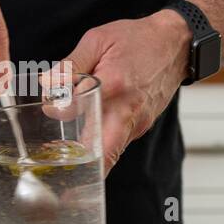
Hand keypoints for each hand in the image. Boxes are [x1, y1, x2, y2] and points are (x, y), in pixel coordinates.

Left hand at [60, 11, 190, 175]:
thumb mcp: (97, 41)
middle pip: (106, 155)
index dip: (60, 120)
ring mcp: (138, 122)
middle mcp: (129, 111)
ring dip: (90, 159)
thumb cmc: (137, 39)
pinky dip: (101, 145)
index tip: (47, 119)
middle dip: (84, 173)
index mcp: (114, 87)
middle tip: (62, 184)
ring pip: (111, 151)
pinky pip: (117, 140)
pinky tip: (81, 140)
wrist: (177, 44)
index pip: (81, 114)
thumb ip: (70, 65)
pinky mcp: (141, 125)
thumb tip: (47, 85)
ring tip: (62, 158)